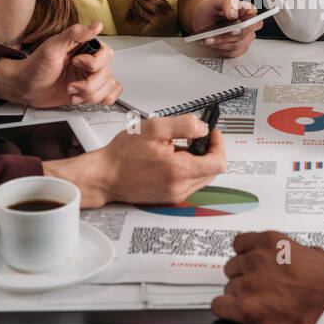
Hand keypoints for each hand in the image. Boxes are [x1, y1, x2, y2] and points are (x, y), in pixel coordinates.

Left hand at [0, 22, 121, 106]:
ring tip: (72, 92)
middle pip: (108, 73)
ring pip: (108, 87)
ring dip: (89, 95)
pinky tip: (81, 98)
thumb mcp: (52, 47)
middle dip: (88, 85)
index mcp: (84, 47)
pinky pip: (109, 96)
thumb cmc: (35, 67)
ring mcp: (90, 77)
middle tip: (70, 84)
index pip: (106, 54)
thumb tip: (96, 25)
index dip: (92, 64)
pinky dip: (98, 100)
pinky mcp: (90, 91)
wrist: (26, 88)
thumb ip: (74, 34)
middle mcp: (90, 62)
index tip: (75, 63)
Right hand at [46, 114, 225, 207]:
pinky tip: (170, 159)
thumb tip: (203, 128)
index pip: (218, 162)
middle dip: (207, 151)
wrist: (104, 176)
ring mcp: (174, 195)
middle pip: (212, 170)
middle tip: (193, 138)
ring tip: (177, 148)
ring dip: (196, 161)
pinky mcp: (169, 197)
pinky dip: (186, 169)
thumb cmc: (122, 155)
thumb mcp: (154, 128)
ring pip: (202, 177)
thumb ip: (184, 125)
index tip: (211, 134)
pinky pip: (189, 183)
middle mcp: (179, 187)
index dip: (218, 144)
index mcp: (179, 170)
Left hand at [190, 0, 262, 57]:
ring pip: (237, 45)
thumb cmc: (212, 8)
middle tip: (215, 34)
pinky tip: (210, 42)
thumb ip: (228, 3)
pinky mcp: (237, 48)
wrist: (202, 18)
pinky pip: (231, 52)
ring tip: (208, 38)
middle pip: (245, 35)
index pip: (255, 20)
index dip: (247, 26)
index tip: (234, 29)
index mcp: (248, 11)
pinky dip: (219, 48)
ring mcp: (244, 38)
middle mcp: (248, 25)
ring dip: (221, 43)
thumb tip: (234, 13)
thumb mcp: (217, 0)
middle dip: (228, 35)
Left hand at [211, 231, 323, 323]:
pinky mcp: (244, 308)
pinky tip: (237, 312)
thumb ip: (297, 250)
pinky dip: (226, 309)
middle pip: (233, 265)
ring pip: (229, 287)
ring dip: (239, 295)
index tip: (248, 261)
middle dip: (243, 276)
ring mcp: (248, 284)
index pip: (240, 242)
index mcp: (272, 243)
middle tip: (257, 286)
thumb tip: (294, 254)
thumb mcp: (317, 256)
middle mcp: (256, 260)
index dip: (245, 254)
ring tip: (256, 303)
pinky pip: (219, 306)